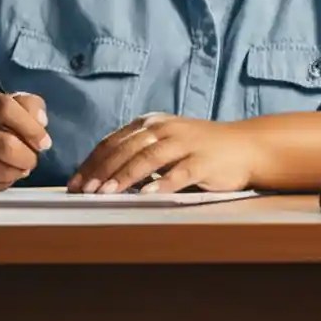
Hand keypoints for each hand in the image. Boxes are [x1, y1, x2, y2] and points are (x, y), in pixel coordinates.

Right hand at [0, 91, 51, 190]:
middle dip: (27, 155)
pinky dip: (5, 182)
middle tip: (33, 157)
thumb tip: (41, 122)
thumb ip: (27, 105)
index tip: (44, 141)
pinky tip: (6, 174)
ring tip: (22, 166)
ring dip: (18, 171)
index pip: (3, 108)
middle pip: (4, 144)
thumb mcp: (2, 103)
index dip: (30, 126)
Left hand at [66, 113, 259, 193]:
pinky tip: (145, 196)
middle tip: (83, 192)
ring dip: (124, 177)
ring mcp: (185, 143)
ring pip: (148, 158)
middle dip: (101, 171)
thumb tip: (100, 178)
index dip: (91, 163)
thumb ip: (137, 153)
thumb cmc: (199, 149)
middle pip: (125, 149)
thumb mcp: (165, 143)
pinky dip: (161, 184)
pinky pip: (179, 173)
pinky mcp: (203, 161)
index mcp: (150, 123)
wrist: (245, 146)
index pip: (112, 142)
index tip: (74, 184)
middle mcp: (165, 129)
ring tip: (105, 193)